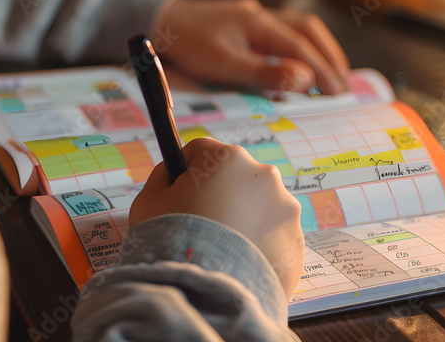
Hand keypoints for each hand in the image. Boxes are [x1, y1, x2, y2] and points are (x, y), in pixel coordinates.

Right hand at [129, 138, 304, 297]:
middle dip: (217, 196)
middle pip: (233, 178)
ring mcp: (285, 211)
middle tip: (197, 225)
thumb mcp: (149, 200)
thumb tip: (172, 172)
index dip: (185, 170)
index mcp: (227, 158)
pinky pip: (270, 239)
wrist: (201, 292)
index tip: (178, 190)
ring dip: (239, 222)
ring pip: (256, 209)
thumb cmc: (171, 240)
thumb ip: (163, 178)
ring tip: (216, 251)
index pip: (201, 151)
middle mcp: (264, 177)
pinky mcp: (295, 244)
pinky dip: (255, 248)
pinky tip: (234, 264)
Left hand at [148, 0, 349, 93]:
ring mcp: (250, 14)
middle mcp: (259, 14)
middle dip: (328, 56)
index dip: (322, 70)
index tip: (339, 93)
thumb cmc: (187, 45)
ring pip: (294, 26)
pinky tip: (295, 61)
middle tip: (344, 84)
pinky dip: (295, 45)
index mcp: (257, 23)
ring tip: (329, 73)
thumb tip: (305, 80)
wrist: (157, 21)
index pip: (300, 47)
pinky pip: (278, 29)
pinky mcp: (241, 19)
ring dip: (315, 48)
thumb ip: (263, 74)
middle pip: (306, 30)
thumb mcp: (224, 65)